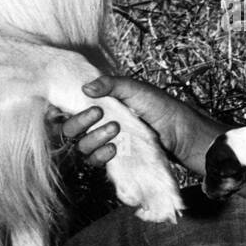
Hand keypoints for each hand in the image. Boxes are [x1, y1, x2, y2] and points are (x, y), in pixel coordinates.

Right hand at [56, 76, 216, 171]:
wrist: (180, 133)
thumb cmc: (160, 107)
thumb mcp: (136, 89)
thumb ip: (111, 84)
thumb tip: (85, 88)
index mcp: (101, 104)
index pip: (71, 108)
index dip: (64, 110)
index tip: (70, 107)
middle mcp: (99, 124)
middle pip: (71, 129)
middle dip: (79, 122)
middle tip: (98, 113)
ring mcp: (106, 143)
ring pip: (82, 146)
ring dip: (93, 138)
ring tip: (115, 129)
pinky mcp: (115, 159)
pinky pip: (95, 161)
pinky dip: (100, 155)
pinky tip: (114, 148)